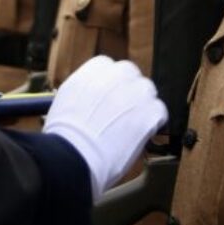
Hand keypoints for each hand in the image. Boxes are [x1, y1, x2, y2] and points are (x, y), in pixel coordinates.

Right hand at [43, 56, 166, 200]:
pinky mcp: (149, 113)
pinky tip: (141, 135)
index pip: (108, 66)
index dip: (110, 84)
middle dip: (128, 91)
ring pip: (147, 91)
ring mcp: (134, 93)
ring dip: (142, 105)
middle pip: (130, 74)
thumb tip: (93, 96)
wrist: (73, 158)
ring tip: (130, 126)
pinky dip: (154, 123)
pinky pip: (160, 112)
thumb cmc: (64, 139)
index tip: (108, 97)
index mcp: (92, 72)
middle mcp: (115, 76)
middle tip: (121, 112)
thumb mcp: (64, 101)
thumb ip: (84, 91)